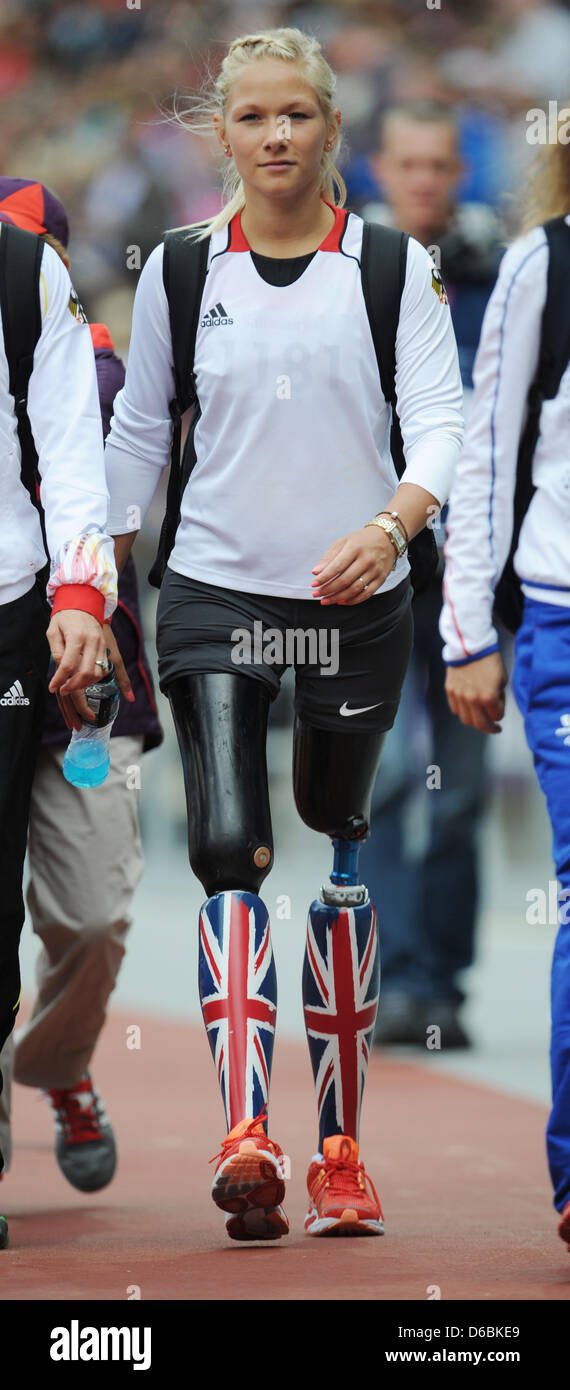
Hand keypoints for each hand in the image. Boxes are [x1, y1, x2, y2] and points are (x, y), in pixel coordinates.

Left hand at [49, 615, 134, 732]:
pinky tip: (84, 679)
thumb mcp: (53, 630)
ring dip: (85, 684)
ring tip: (73, 685)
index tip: (53, 687)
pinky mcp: (105, 648)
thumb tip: (60, 667)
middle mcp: (92, 641)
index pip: (67, 665)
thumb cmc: (66, 616)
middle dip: (73, 686)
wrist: (84, 602)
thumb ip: (56, 649)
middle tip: (63, 690)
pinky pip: (104, 669)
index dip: (59, 680)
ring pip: (97, 673)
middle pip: (85, 672)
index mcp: (76, 636)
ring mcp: (101, 645)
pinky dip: (94, 678)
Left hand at [311, 526, 396, 604]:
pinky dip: (353, 600)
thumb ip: (329, 557)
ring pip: (355, 589)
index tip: (313, 584)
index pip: (337, 566)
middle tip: (317, 594)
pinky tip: (341, 601)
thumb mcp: (343, 542)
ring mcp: (375, 570)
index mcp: (355, 548)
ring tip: (326, 600)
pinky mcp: (381, 578)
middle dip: (328, 589)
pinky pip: (366, 594)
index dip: (324, 577)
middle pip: (345, 580)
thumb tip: (316, 572)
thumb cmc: (361, 540)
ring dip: (338, 597)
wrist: (387, 538)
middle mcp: (366, 559)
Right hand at [445, 652, 507, 733]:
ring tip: (480, 716)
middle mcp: (472, 699)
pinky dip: (462, 711)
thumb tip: (495, 708)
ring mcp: (459, 695)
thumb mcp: (502, 680)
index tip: (501, 709)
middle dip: (489, 727)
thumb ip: (498, 698)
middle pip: (480, 724)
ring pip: (466, 719)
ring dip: (474, 720)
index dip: (500, 713)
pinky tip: (468, 706)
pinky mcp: (450, 690)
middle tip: (494, 728)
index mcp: (488, 696)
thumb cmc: (490, 661)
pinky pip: (455, 709)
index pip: (496, 716)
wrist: (471, 645)